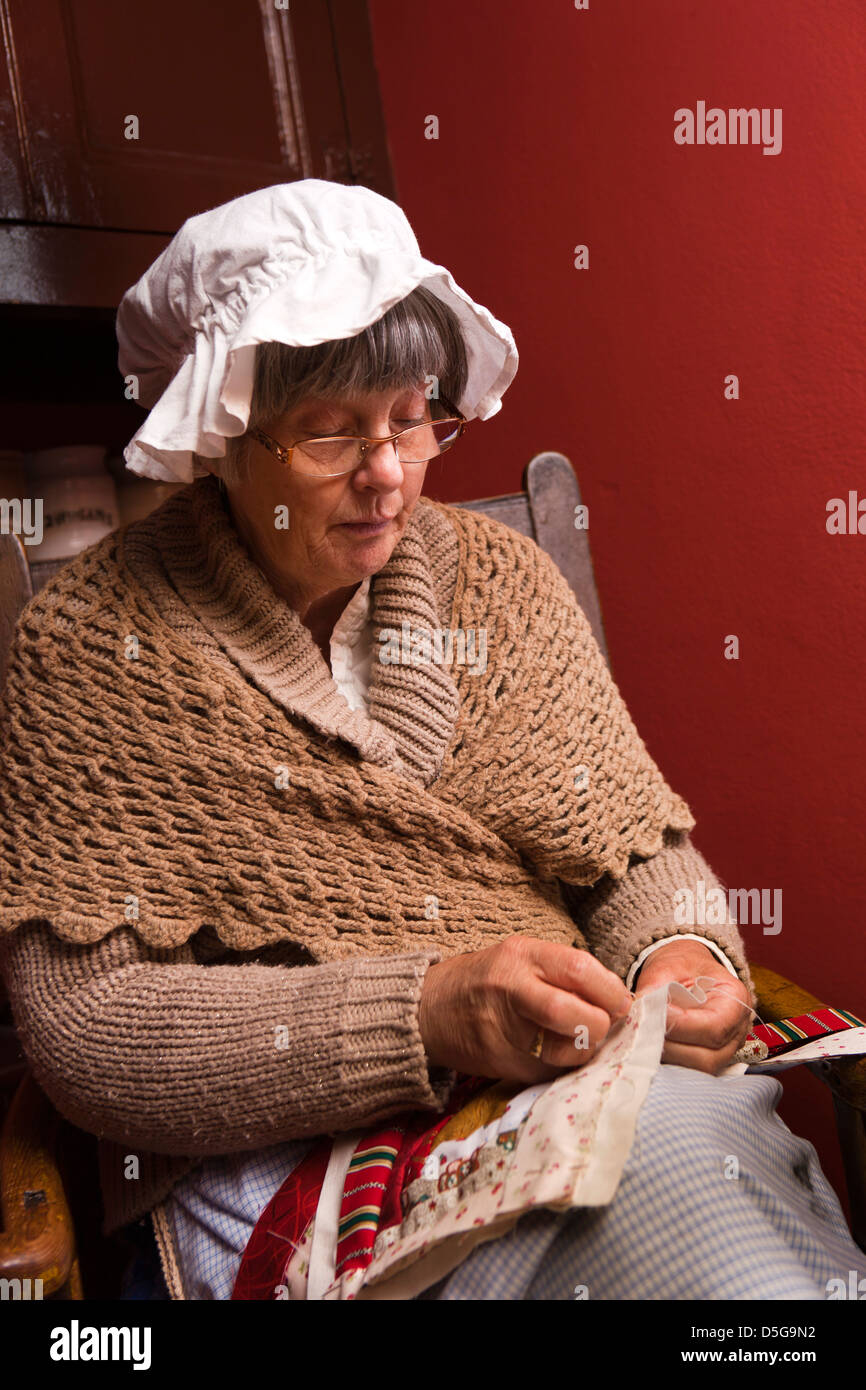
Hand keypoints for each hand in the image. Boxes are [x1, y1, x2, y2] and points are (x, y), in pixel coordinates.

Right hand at [418, 936, 632, 1084]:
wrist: (429, 1010)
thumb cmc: (485, 979)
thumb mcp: (521, 957)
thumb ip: (563, 972)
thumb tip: (615, 998)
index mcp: (522, 956)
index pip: (580, 970)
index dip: (610, 990)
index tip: (622, 1002)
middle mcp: (511, 990)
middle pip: (571, 1013)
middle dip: (601, 1024)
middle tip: (607, 1025)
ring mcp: (505, 1031)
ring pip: (564, 1050)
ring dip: (587, 1050)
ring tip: (585, 1041)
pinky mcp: (503, 1064)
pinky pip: (548, 1070)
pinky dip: (564, 1066)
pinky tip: (559, 1054)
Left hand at [633, 938, 753, 1073]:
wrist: (687, 972)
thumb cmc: (682, 967)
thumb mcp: (669, 965)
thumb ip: (655, 984)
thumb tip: (639, 1005)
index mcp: (735, 1000)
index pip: (712, 1027)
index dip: (679, 1025)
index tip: (652, 1013)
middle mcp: (737, 1031)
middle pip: (708, 1057)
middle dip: (671, 1046)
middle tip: (643, 1030)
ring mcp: (725, 1050)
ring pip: (698, 1069)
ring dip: (667, 1056)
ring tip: (644, 1037)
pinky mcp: (709, 1060)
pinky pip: (690, 1070)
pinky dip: (668, 1060)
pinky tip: (650, 1045)